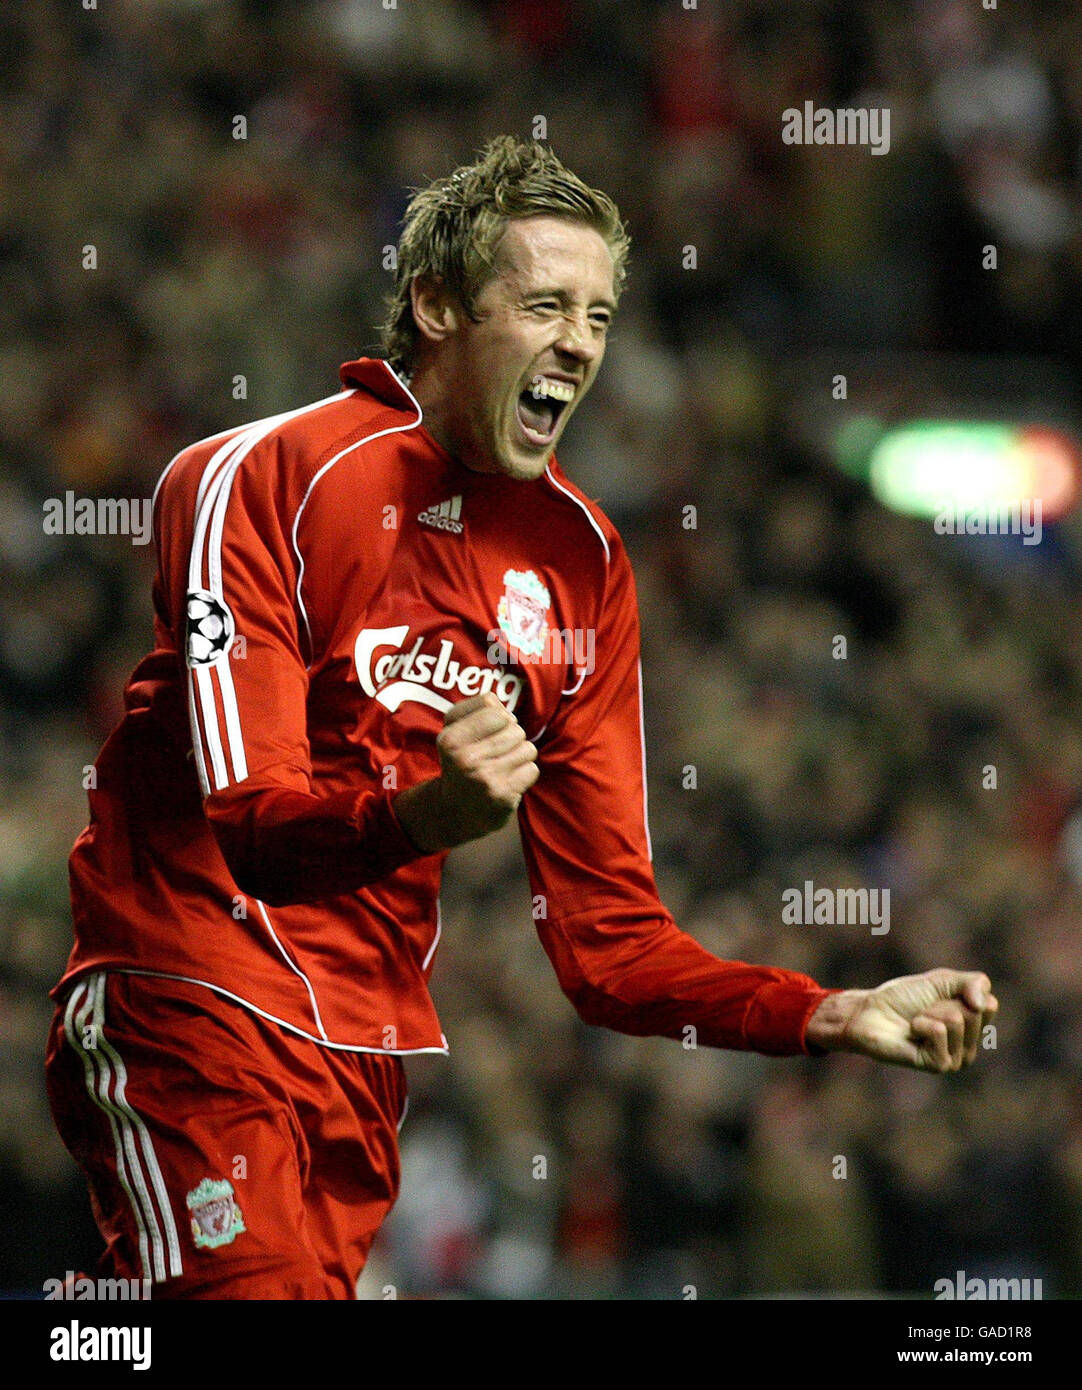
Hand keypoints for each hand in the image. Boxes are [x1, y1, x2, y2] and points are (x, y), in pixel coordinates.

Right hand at [393, 692, 538, 852]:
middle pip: (514, 728)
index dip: (497, 718)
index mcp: (449, 739)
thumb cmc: (463, 762)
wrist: (457, 812)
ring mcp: (485, 778)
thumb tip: (501, 706)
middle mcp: (464, 758)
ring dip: (520, 756)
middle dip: (511, 738)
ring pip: (527, 748)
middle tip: (495, 755)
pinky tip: (509, 781)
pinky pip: (532, 769)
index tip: (487, 734)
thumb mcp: (455, 732)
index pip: (492, 707)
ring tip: (502, 767)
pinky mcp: (503, 795)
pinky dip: (525, 774)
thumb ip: (477, 709)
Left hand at [805, 968, 998, 1072]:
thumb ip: (973, 983)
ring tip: (916, 1022)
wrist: (870, 1012)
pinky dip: (923, 1023)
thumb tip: (984, 1004)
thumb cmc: (904, 998)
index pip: (989, 1003)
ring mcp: (956, 1059)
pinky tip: (912, 1032)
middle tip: (923, 1010)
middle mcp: (969, 1046)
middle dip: (943, 1002)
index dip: (961, 991)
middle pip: (974, 1012)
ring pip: (958, 1020)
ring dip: (930, 1012)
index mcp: (974, 1028)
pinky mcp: (938, 1065)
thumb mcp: (942, 980)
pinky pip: (940, 1031)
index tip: (939, 997)